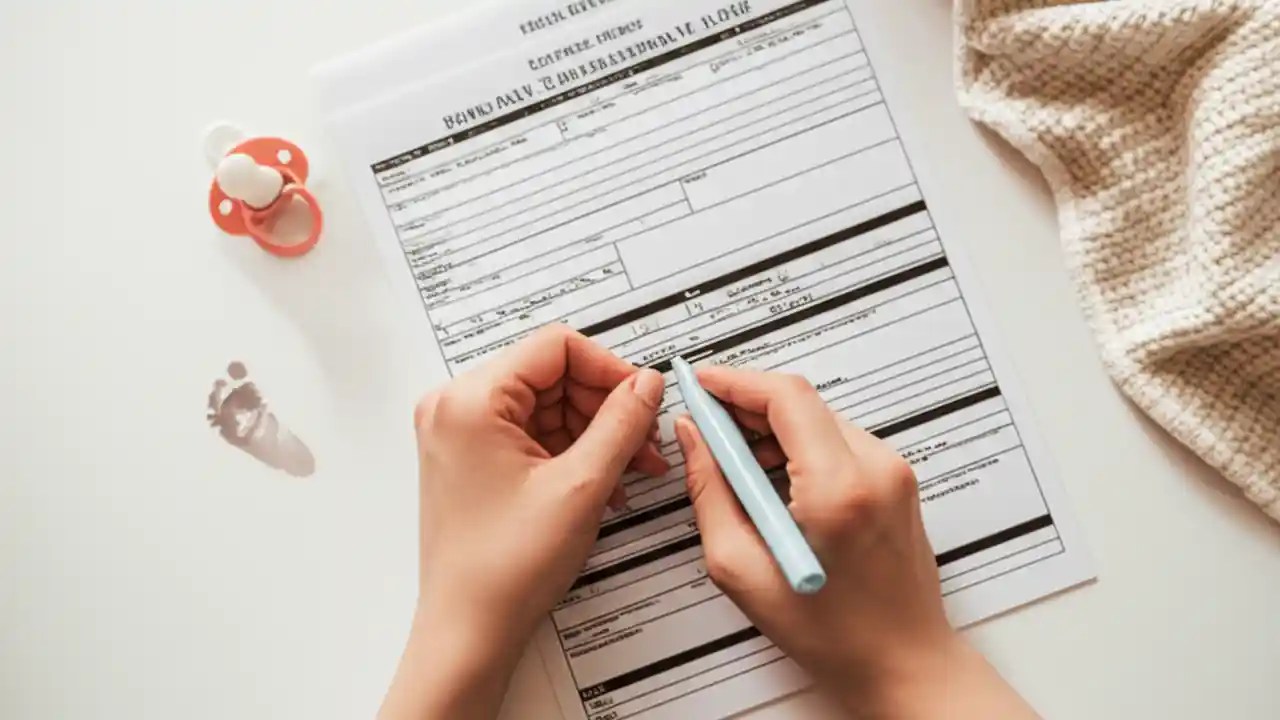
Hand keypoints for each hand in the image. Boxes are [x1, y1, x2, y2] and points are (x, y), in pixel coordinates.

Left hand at [381, 326, 667, 719]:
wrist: (469, 633)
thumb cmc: (503, 571)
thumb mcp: (582, 485)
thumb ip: (622, 422)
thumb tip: (646, 384)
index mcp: (470, 401)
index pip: (555, 347)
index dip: (610, 370)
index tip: (643, 398)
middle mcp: (456, 408)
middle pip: (552, 375)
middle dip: (605, 408)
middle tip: (644, 443)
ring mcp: (460, 435)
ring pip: (547, 407)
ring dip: (594, 434)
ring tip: (629, 471)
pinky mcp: (471, 460)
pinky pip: (532, 435)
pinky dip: (571, 453)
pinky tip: (603, 483)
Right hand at [675, 366, 1035, 718]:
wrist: (903, 662)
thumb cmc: (835, 635)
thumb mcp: (742, 570)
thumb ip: (710, 493)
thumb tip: (694, 440)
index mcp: (839, 490)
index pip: (784, 397)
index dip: (733, 383)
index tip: (700, 385)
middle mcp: (876, 470)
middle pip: (800, 400)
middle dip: (746, 404)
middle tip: (706, 426)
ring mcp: (893, 471)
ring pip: (817, 416)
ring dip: (771, 427)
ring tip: (737, 467)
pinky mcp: (896, 479)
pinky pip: (836, 439)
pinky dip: (798, 446)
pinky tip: (773, 481)